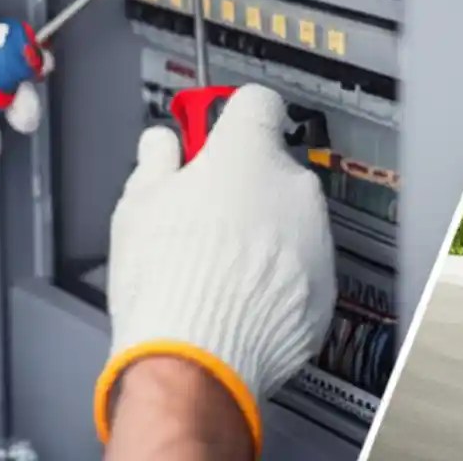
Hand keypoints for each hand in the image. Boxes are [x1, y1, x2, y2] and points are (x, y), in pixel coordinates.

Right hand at [95, 84, 336, 456]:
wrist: (197, 358)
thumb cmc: (166, 281)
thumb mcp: (137, 205)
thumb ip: (157, 162)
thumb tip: (162, 146)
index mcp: (247, 155)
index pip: (256, 103)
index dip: (231, 118)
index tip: (215, 132)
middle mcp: (293, 187)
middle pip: (272, 168)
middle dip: (244, 186)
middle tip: (204, 216)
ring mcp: (316, 237)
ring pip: (291, 219)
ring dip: (265, 233)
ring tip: (219, 267)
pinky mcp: (325, 284)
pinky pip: (303, 266)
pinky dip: (281, 276)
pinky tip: (242, 296)